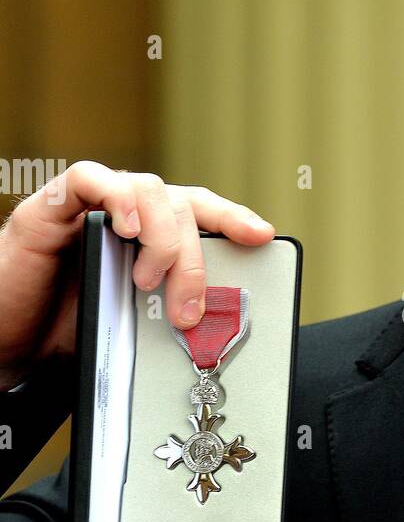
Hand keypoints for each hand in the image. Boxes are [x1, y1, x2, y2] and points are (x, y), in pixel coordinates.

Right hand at [0, 160, 274, 389]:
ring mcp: (88, 208)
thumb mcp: (134, 323)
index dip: (232, 217)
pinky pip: (88, 178)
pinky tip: (127, 228)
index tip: (261, 236)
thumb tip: (216, 327)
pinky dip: (117, 197)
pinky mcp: (50, 208)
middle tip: (187, 308)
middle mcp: (124, 216)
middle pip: (179, 205)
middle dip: (194, 257)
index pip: (199, 211)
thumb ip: (169, 310)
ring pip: (146, 190)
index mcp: (148, 237)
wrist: (9, 343)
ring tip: (150, 280)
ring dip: (162, 236)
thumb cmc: (68, 330)